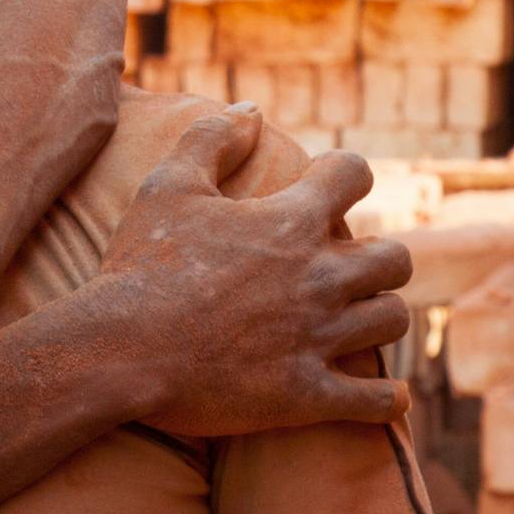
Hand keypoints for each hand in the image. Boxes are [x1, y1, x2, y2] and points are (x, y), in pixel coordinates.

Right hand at [101, 105, 414, 437]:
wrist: (118, 351)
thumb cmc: (139, 267)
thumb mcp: (166, 186)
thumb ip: (211, 139)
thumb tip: (253, 111)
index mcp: (290, 222)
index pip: (354, 174)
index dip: (345, 175)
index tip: (330, 187)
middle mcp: (318, 277)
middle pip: (394, 258)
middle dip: (378, 257)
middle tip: (351, 265)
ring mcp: (316, 338)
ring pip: (391, 320)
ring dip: (379, 316)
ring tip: (360, 319)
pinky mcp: (305, 394)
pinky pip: (374, 402)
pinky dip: (387, 399)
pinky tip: (390, 397)